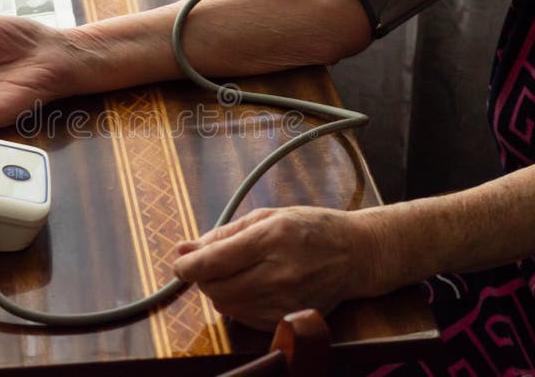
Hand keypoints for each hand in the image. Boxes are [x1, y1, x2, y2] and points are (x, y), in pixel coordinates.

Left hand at [173, 207, 379, 330]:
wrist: (356, 255)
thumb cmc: (312, 228)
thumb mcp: (268, 216)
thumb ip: (224, 234)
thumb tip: (185, 248)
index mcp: (272, 238)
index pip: (214, 261)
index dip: (188, 265)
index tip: (179, 263)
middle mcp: (278, 273)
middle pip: (216, 287)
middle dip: (202, 277)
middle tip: (208, 264)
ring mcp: (285, 300)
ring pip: (227, 305)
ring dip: (219, 290)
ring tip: (236, 272)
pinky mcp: (289, 318)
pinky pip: (244, 317)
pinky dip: (238, 303)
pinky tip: (252, 286)